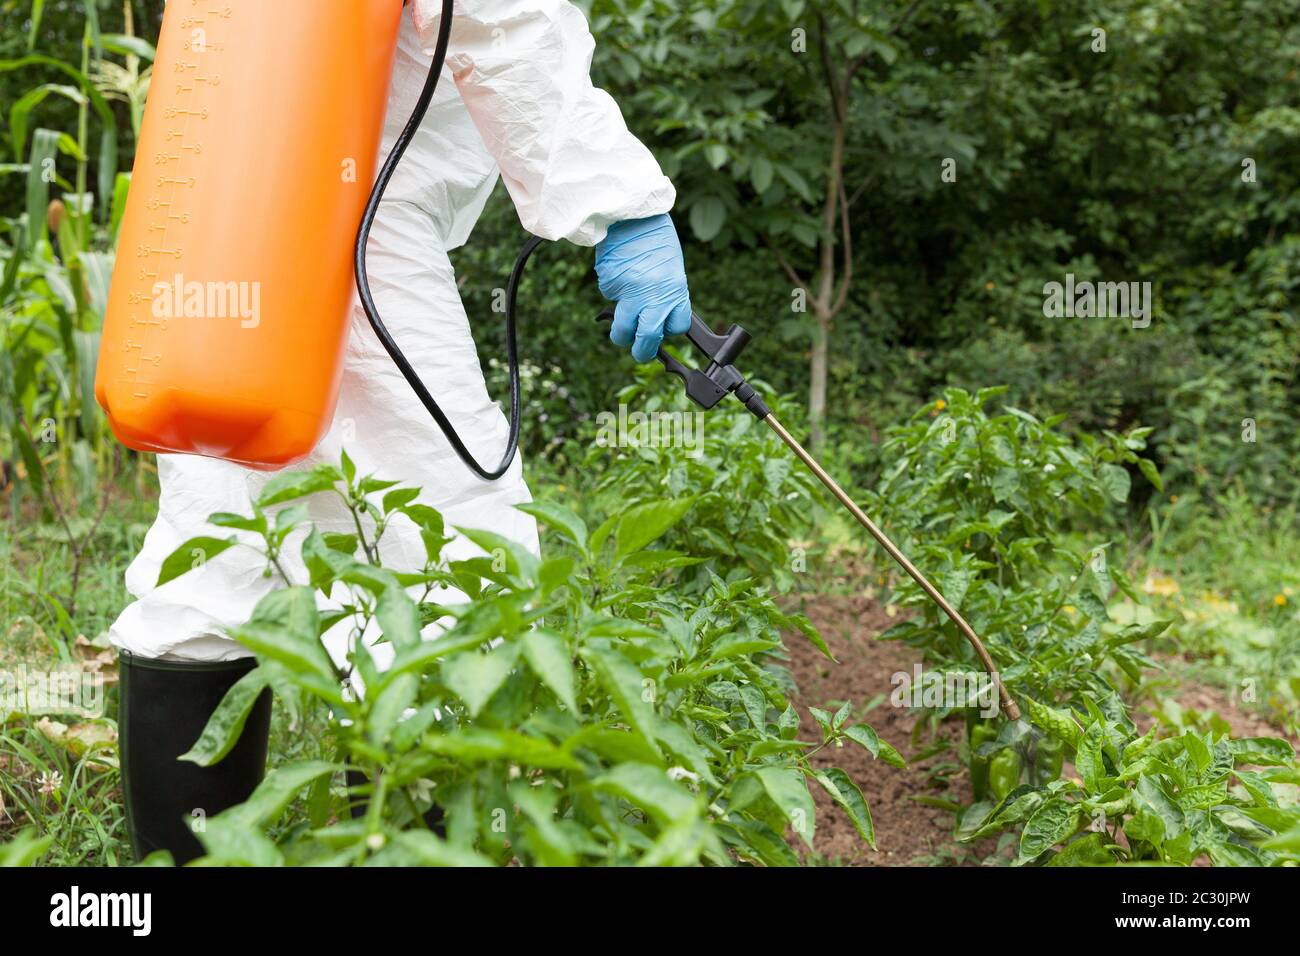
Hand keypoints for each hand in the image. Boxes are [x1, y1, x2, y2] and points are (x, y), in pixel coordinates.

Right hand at [595, 214, 692, 362]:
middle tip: (640, 352)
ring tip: (621, 330)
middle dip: (642, 351)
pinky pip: (611, 298)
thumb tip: (655, 319)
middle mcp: (652, 295)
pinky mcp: (609, 284)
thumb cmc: (656, 239)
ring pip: (621, 328)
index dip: (670, 330)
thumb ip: (665, 294)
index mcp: (674, 290)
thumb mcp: (671, 268)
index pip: (676, 327)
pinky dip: (614, 293)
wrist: (632, 214)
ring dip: (621, 334)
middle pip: (647, 338)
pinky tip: (619, 275)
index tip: (665, 328)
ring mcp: (628, 292)